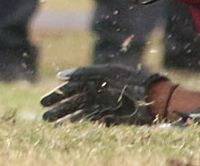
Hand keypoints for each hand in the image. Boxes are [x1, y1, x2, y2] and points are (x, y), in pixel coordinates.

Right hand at [41, 64, 167, 124]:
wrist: (156, 97)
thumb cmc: (132, 80)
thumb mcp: (107, 73)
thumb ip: (84, 73)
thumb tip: (60, 76)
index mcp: (97, 78)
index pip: (72, 86)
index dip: (58, 94)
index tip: (43, 102)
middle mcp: (99, 91)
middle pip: (74, 100)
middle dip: (58, 106)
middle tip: (43, 114)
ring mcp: (104, 103)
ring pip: (80, 110)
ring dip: (65, 116)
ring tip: (50, 122)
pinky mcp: (112, 115)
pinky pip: (92, 119)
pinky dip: (80, 122)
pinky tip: (68, 126)